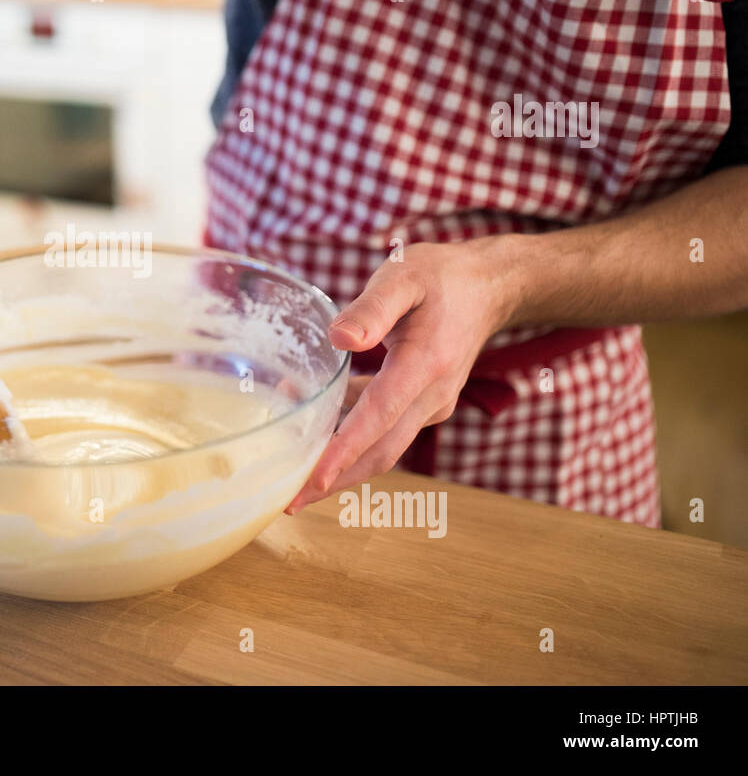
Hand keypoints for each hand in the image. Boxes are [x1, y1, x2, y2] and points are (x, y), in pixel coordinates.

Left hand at [286, 238, 521, 512]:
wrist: (489, 287)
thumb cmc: (441, 277)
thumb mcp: (403, 277)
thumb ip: (372, 307)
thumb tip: (339, 340)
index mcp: (426, 364)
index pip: (379, 417)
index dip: (345, 451)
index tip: (313, 481)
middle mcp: (432, 395)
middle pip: (381, 450)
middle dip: (335, 480)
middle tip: (289, 502)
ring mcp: (431, 404)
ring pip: (384, 448)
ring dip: (342, 466)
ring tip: (293, 477)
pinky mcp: (424, 405)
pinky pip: (386, 431)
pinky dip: (352, 437)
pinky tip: (317, 424)